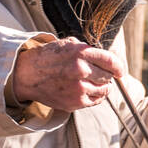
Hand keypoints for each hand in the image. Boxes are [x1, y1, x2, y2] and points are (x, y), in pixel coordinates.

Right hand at [12, 37, 126, 111]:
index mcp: (81, 53)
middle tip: (102, 75)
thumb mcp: (67, 44)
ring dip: (102, 87)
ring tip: (93, 83)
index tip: (120, 70)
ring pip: (104, 90)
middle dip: (108, 76)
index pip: (111, 61)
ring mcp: (78, 89)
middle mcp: (81, 71)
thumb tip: (104, 57)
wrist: (27, 74)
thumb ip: (87, 49)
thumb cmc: (47, 57)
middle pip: (108, 77)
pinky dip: (95, 97)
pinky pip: (94, 101)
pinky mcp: (74, 102)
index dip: (119, 66)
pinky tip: (88, 91)